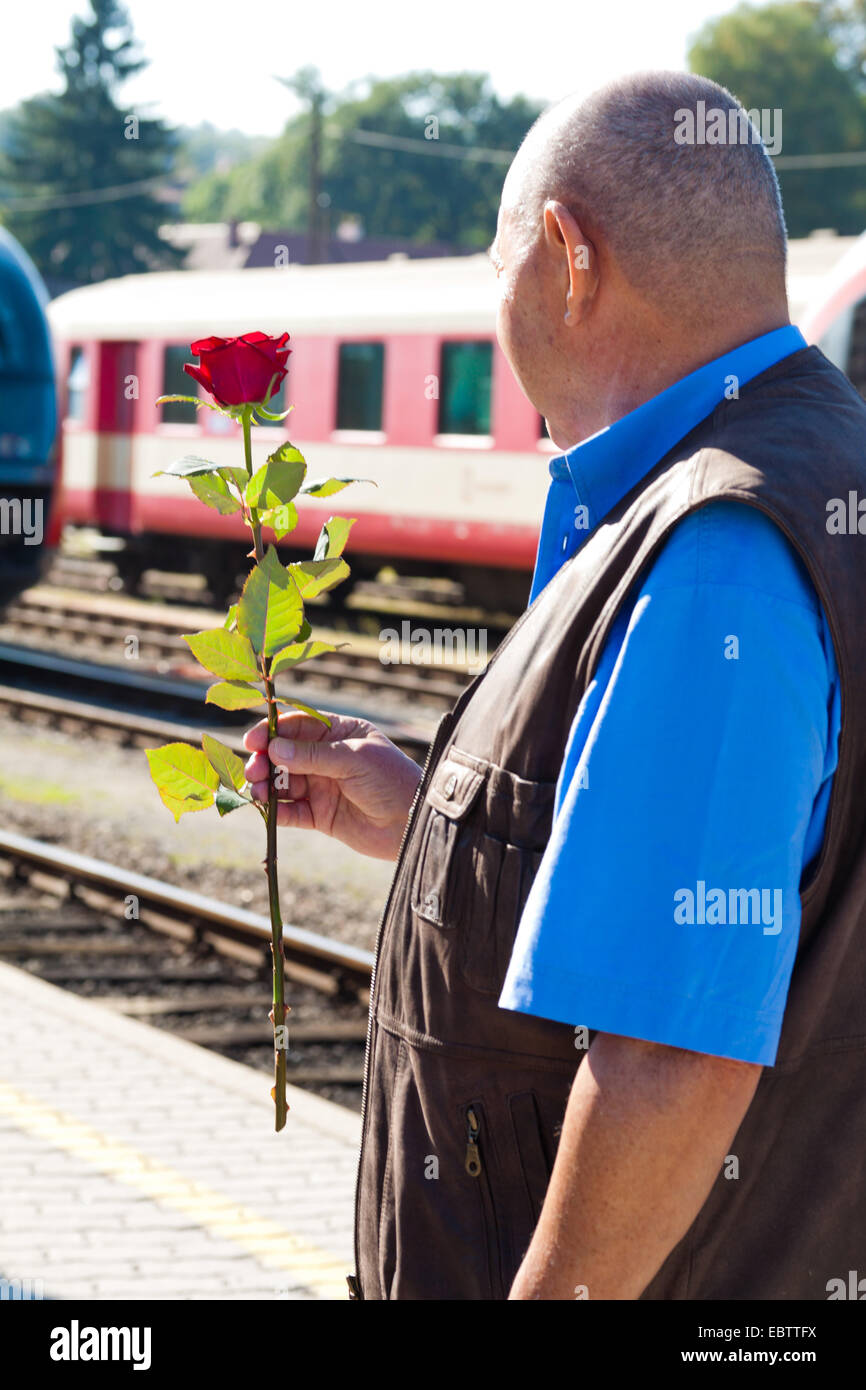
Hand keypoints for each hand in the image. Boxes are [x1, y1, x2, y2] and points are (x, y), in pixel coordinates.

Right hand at [243, 710, 422, 860]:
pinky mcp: (320, 815)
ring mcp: (322, 786)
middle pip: (283, 754)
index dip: (272, 731)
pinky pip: (291, 811)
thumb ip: (314, 755)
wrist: (412, 823)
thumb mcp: (354, 760)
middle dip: (265, 761)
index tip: (252, 740)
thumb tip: (274, 748)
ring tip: (258, 791)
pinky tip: (268, 810)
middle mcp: (326, 758)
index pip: (298, 726)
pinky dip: (276, 811)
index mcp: (338, 733)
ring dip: (266, 786)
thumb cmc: (392, 781)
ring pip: (282, 783)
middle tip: (254, 771)